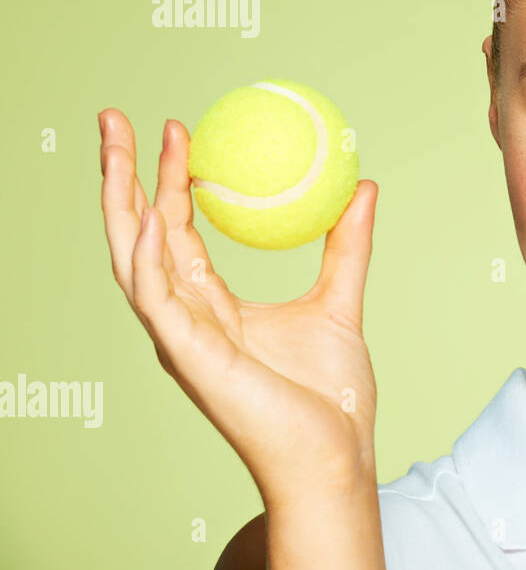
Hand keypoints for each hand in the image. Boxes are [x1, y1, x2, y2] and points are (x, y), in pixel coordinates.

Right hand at [99, 109, 379, 505]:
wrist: (335, 453)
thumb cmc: (331, 395)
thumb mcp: (341, 301)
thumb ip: (347, 245)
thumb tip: (364, 185)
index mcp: (211, 306)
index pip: (177, 229)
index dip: (170, 177)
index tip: (178, 125)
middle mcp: (184, 317)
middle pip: (139, 233)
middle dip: (122, 174)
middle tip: (117, 116)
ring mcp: (180, 337)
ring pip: (133, 257)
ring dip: (121, 198)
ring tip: (118, 144)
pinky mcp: (189, 358)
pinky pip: (157, 300)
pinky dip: (147, 257)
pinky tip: (148, 214)